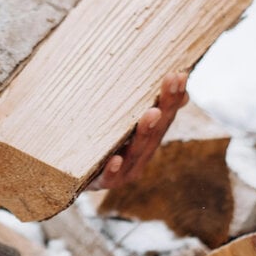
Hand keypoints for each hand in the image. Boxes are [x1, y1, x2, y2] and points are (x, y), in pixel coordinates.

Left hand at [91, 71, 188, 189]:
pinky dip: (113, 168)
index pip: (165, 116)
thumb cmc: (105, 143)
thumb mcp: (124, 123)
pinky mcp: (102, 182)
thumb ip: (145, 108)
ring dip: (145, 131)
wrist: (76, 177)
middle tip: (172, 82)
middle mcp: (140, 156)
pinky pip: (108, 177)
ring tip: (152, 113)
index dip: (173, 97)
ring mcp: (124, 171)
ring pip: (136, 151)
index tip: (179, 74)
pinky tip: (116, 159)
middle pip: (155, 131)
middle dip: (165, 106)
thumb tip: (176, 85)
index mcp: (147, 140)